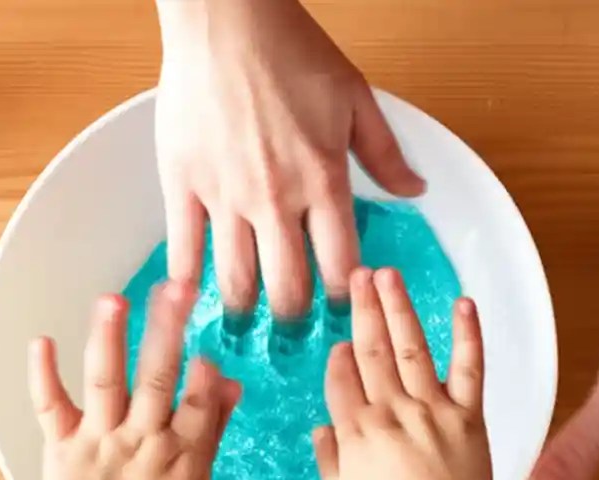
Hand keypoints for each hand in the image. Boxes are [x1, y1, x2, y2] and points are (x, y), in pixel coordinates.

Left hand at [28, 280, 241, 479]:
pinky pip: (50, 406)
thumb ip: (211, 437)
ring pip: (106, 384)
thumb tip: (229, 384)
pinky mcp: (61, 444)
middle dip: (166, 332)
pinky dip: (42, 374)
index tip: (208, 348)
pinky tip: (41, 340)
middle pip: (156, 381)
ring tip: (113, 300)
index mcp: (177, 459)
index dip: (204, 379)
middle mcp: (138, 443)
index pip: (197, 409)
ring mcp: (97, 441)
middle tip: (174, 288)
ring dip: (109, 339)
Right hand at [155, 0, 424, 317]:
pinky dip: (186, 281)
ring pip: (236, 280)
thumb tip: (416, 192)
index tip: (345, 314)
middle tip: (293, 330)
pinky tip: (189, 300)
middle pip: (288, 289)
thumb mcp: (355, 98)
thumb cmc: (292, 52)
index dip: (346, 301)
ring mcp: (225, 196)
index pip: (342, 266)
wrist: (226, 21)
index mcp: (323, 181)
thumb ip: (384, 153)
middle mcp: (276, 200)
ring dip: (244, 312)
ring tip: (245, 326)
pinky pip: (184, 247)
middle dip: (294, 319)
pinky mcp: (182, 184)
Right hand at [313, 267, 492, 479]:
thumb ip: (329, 458)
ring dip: (399, 307)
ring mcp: (432, 408)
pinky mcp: (468, 415)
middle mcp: (392, 411)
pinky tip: (463, 304)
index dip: (339, 356)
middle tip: (359, 274)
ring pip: (412, 347)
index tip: (339, 338)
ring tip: (389, 275)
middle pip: (373, 350)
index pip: (342, 379)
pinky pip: (469, 368)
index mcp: (358, 431)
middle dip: (364, 309)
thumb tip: (322, 426)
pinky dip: (468, 334)